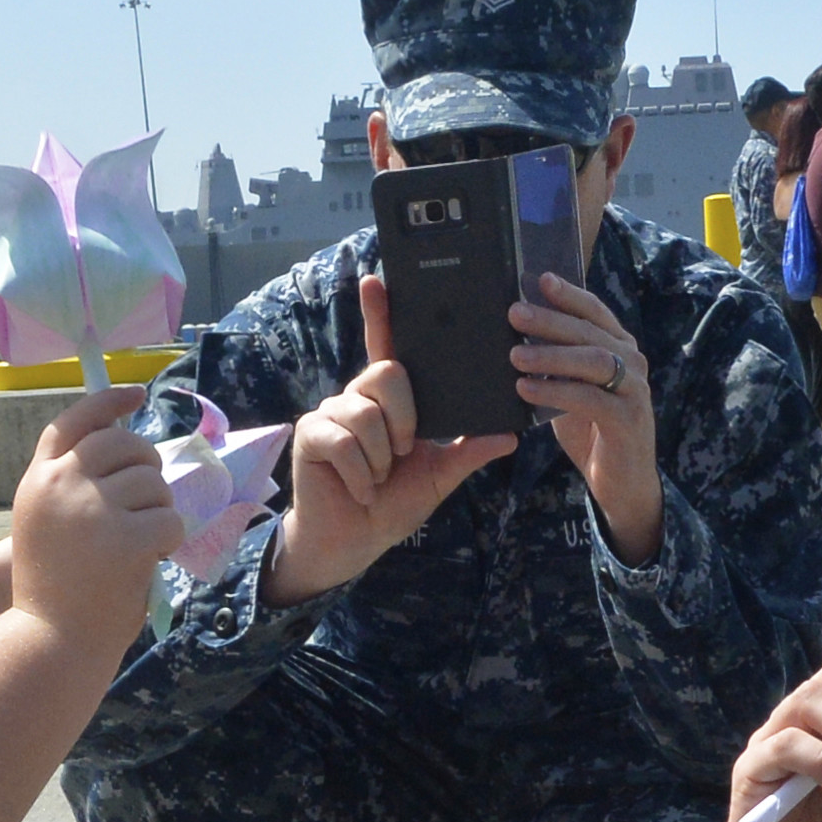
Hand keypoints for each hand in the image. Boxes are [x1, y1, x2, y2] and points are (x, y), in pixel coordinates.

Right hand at [7, 385, 182, 651]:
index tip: (137, 393)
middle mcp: (61, 485)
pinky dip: (169, 541)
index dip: (108, 402)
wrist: (51, 640)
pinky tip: (151, 560)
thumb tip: (127, 451)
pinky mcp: (125, 538)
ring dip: (159, 510)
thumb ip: (72, 486)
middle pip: (124, 443)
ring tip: (142, 543)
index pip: (75, 421)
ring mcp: (93, 509)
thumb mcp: (44, 524)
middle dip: (148, 466)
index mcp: (39, 480)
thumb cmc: (53, 588)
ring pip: (154, 482)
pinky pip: (169, 521)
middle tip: (149, 500)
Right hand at [267, 272, 516, 606]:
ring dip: (381, 458)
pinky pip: (345, 441)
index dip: (380, 313)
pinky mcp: (311, 434)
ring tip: (376, 478)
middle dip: (404, 421)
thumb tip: (509, 437)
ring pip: (367, 413)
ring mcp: (331, 413)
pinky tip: (359, 488)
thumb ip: (469, 454)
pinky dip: (361, 474)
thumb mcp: (439, 478)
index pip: (388, 347)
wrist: (354, 541)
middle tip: (402, 454)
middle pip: (387, 374)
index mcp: (390, 401)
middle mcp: (359, 397)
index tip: (378, 279)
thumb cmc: (392, 504)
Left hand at [510, 271, 659, 563]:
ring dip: (552, 355)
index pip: (595, 312)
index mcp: (620, 349)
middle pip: (591, 332)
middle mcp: (633, 364)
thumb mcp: (571, 390)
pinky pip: (590, 398)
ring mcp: (635, 391)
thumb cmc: (592, 432)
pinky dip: (555, 391)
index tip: (539, 279)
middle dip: (551, 320)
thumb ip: (555, 365)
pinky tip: (526, 389)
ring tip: (515, 355)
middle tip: (514, 313)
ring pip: (594, 360)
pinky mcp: (628, 421)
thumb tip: (515, 336)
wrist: (621, 483)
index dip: (569, 295)